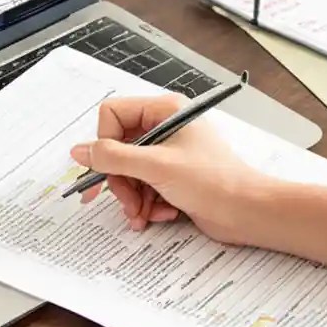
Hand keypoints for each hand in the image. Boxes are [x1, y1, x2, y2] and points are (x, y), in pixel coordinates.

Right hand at [70, 94, 271, 244]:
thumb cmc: (213, 181)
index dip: (104, 144)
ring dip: (132, 197)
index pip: (113, 115)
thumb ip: (113, 158)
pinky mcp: (173, 176)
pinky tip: (159, 215)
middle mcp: (165, 127)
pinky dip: (147, 204)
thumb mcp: (156, 166)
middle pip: (118, 148)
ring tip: (142, 215)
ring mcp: (169, 153)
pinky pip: (144, 187)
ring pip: (129, 172)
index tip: (105, 169)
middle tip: (127, 202)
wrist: (247, 212)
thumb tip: (80, 151)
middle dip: (120, 180)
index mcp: (164, 111)